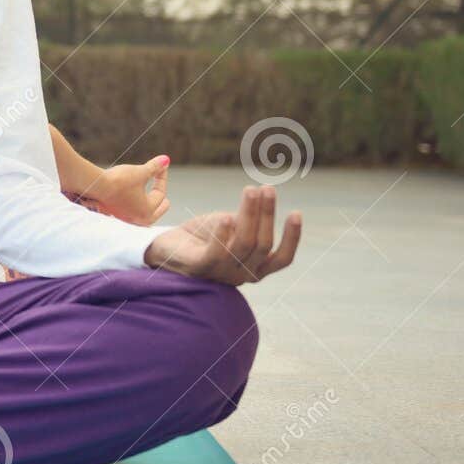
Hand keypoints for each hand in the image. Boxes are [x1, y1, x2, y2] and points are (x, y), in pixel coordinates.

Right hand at [70, 155, 169, 224]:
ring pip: (145, 213)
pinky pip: (132, 212)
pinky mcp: (116, 215)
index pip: (161, 193)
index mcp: (148, 211)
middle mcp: (138, 219)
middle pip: (157, 209)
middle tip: (161, 190)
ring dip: (148, 203)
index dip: (161, 176)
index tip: (160, 165)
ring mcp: (126, 219)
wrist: (93, 186)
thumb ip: (154, 167)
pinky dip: (135, 204)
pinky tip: (132, 198)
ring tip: (149, 196)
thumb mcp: (140, 172)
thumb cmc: (118, 181)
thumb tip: (166, 160)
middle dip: (160, 197)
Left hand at [142, 185, 300, 284]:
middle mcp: (241, 274)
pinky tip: (226, 216)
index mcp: (254, 268)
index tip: (296, 212)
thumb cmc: (204, 237)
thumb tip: (261, 199)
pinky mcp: (199, 268)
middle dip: (266, 214)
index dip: (292, 238)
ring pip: (243, 244)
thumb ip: (248, 220)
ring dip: (249, 215)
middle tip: (266, 188)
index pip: (281, 259)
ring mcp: (221, 273)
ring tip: (250, 190)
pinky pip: (215, 253)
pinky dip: (222, 234)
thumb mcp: (231, 226)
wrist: (167, 249)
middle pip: (262, 245)